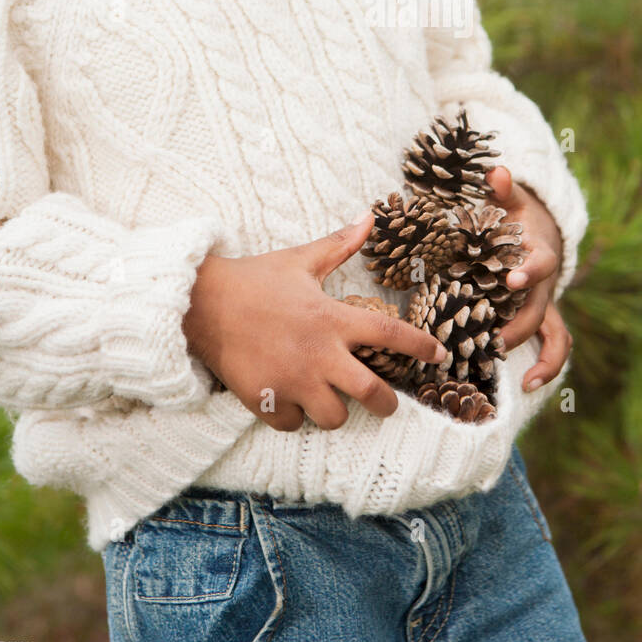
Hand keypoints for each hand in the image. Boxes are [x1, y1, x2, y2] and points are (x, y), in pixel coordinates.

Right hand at [183, 211, 446, 431]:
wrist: (202, 303)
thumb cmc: (256, 280)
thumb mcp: (301, 260)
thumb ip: (339, 245)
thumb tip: (370, 217)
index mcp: (333, 319)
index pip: (392, 335)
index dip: (421, 347)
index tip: (439, 355)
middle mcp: (319, 354)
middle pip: (372, 393)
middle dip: (387, 405)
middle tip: (388, 404)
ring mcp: (293, 381)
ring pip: (334, 416)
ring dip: (335, 410)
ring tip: (329, 399)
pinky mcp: (266, 399)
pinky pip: (292, 423)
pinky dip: (294, 416)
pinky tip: (289, 401)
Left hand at [484, 165, 572, 391]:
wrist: (542, 228)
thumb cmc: (518, 214)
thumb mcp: (511, 198)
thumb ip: (503, 187)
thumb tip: (496, 172)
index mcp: (540, 252)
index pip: (541, 263)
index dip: (530, 272)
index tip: (513, 280)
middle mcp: (547, 284)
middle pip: (541, 308)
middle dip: (521, 325)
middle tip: (496, 338)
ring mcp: (546, 304)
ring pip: (556, 336)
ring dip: (544, 359)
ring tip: (523, 380)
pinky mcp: (541, 319)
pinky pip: (553, 347)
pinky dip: (546, 368)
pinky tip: (527, 385)